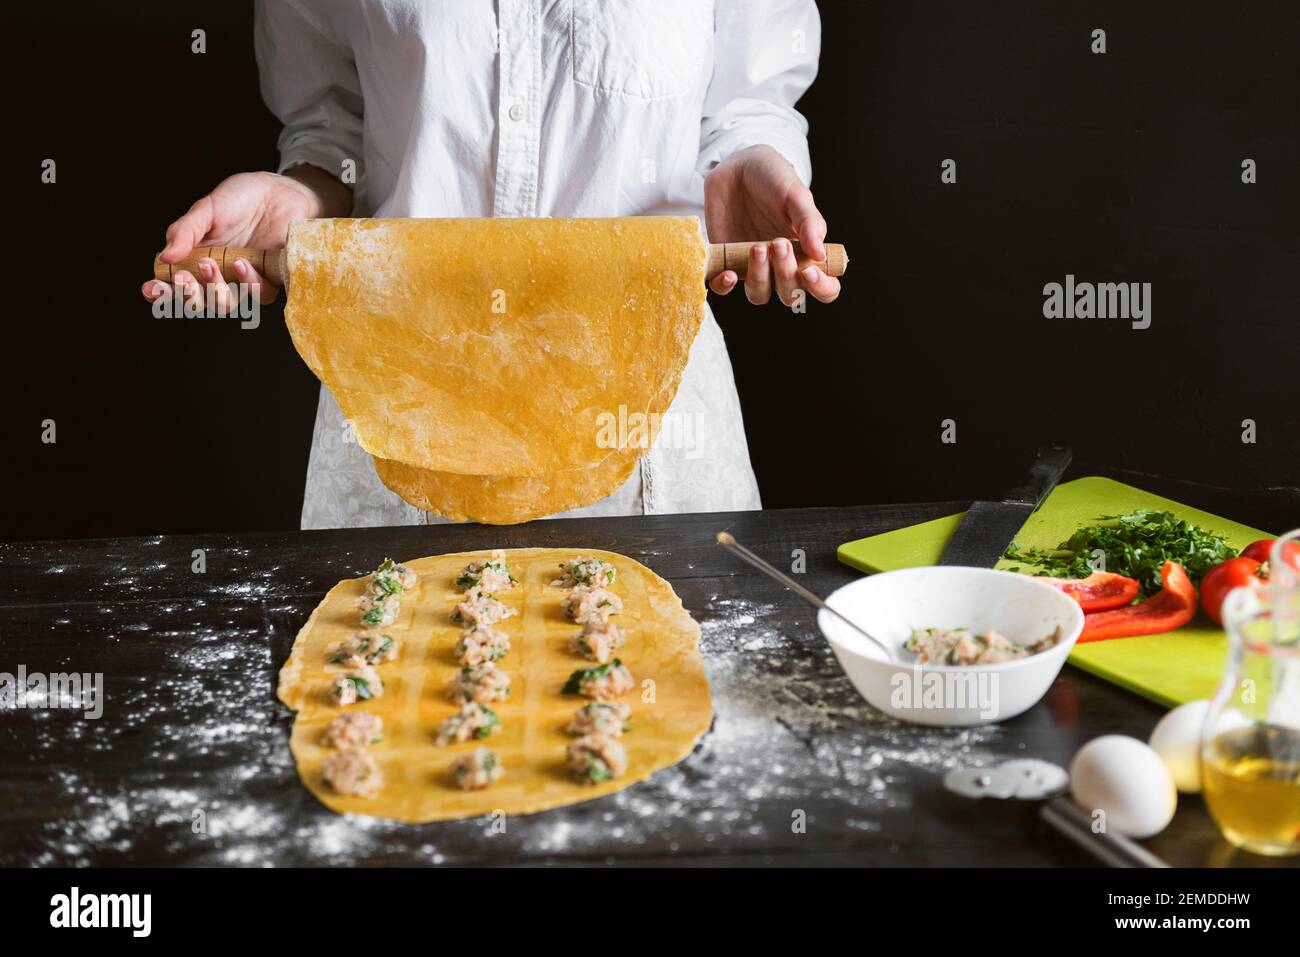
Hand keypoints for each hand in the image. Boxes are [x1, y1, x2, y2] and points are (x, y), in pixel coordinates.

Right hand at [141, 167, 348, 308]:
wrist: (280, 191)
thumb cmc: (240, 199)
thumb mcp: (206, 209)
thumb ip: (185, 232)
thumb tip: (165, 256)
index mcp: (195, 260)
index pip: (174, 286)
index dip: (160, 293)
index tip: (151, 289)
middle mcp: (219, 276)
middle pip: (199, 303)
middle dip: (188, 295)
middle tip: (185, 277)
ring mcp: (245, 281)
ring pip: (227, 304)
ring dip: (215, 289)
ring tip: (210, 264)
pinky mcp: (271, 280)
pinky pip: (259, 294)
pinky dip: (247, 283)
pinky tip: (240, 264)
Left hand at [703, 144, 839, 305]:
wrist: (738, 166)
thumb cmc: (774, 179)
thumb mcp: (796, 195)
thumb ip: (810, 223)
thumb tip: (819, 255)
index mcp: (807, 253)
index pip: (824, 286)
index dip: (821, 288)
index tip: (809, 272)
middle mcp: (782, 265)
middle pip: (789, 294)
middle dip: (785, 274)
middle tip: (779, 243)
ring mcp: (753, 266)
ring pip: (759, 294)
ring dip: (759, 278)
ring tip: (756, 247)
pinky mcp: (726, 261)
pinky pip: (723, 287)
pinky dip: (724, 286)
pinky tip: (727, 273)